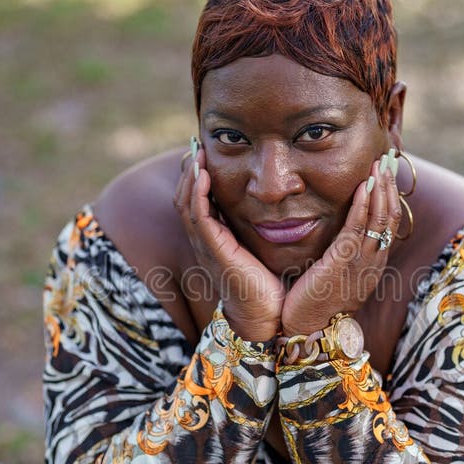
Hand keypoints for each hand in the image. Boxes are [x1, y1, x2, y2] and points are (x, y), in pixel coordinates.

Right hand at [175, 140, 284, 341]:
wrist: (267, 316)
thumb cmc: (270, 286)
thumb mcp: (262, 249)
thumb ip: (262, 228)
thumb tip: (278, 204)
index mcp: (215, 239)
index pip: (198, 201)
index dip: (199, 177)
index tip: (207, 153)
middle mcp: (205, 241)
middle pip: (185, 197)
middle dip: (189, 171)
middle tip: (196, 146)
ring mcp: (206, 246)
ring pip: (186, 203)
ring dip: (190, 176)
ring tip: (196, 153)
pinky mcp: (213, 250)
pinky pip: (198, 216)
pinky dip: (197, 193)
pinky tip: (203, 174)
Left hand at [280, 152, 400, 335]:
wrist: (309, 330)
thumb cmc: (317, 305)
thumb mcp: (337, 275)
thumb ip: (343, 254)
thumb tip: (341, 234)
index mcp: (373, 265)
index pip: (388, 225)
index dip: (390, 198)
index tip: (387, 174)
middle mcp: (373, 262)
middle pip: (390, 217)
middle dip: (390, 186)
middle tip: (388, 159)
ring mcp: (361, 263)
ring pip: (380, 219)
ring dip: (380, 189)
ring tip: (379, 164)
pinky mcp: (343, 262)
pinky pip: (358, 228)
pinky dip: (364, 205)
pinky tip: (364, 186)